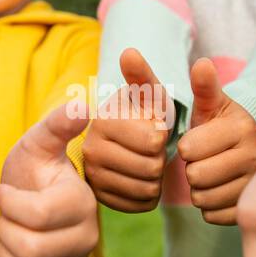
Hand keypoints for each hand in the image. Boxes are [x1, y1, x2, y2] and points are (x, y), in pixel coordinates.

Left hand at [0, 100, 97, 256]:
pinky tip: (8, 255)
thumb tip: (79, 106)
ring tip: (10, 231)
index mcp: (82, 203)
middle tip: (7, 214)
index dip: (9, 204)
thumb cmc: (31, 169)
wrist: (31, 199)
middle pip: (30, 249)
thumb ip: (56, 125)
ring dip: (4, 251)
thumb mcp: (38, 143)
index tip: (3, 191)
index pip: (37, 217)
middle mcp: (86, 239)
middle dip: (6, 228)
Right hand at [82, 47, 172, 212]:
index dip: (164, 136)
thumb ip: (141, 75)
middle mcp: (91, 150)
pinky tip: (145, 180)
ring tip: (150, 163)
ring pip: (148, 188)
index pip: (153, 140)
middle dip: (161, 158)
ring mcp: (94, 177)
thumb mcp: (148, 94)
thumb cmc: (145, 114)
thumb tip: (129, 52)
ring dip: (158, 178)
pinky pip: (142, 205)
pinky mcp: (103, 199)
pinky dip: (151, 195)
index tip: (157, 128)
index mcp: (103, 121)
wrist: (129, 143)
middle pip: (151, 167)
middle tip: (154, 149)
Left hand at [177, 58, 255, 225]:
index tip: (200, 141)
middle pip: (196, 176)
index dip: (187, 146)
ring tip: (213, 175)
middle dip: (192, 168)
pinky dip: (211, 207)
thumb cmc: (221, 128)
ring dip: (199, 189)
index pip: (189, 148)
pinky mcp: (253, 210)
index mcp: (242, 127)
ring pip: (203, 199)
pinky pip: (213, 216)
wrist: (250, 155)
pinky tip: (221, 191)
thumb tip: (201, 63)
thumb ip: (203, 87)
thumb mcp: (212, 106)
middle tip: (206, 159)